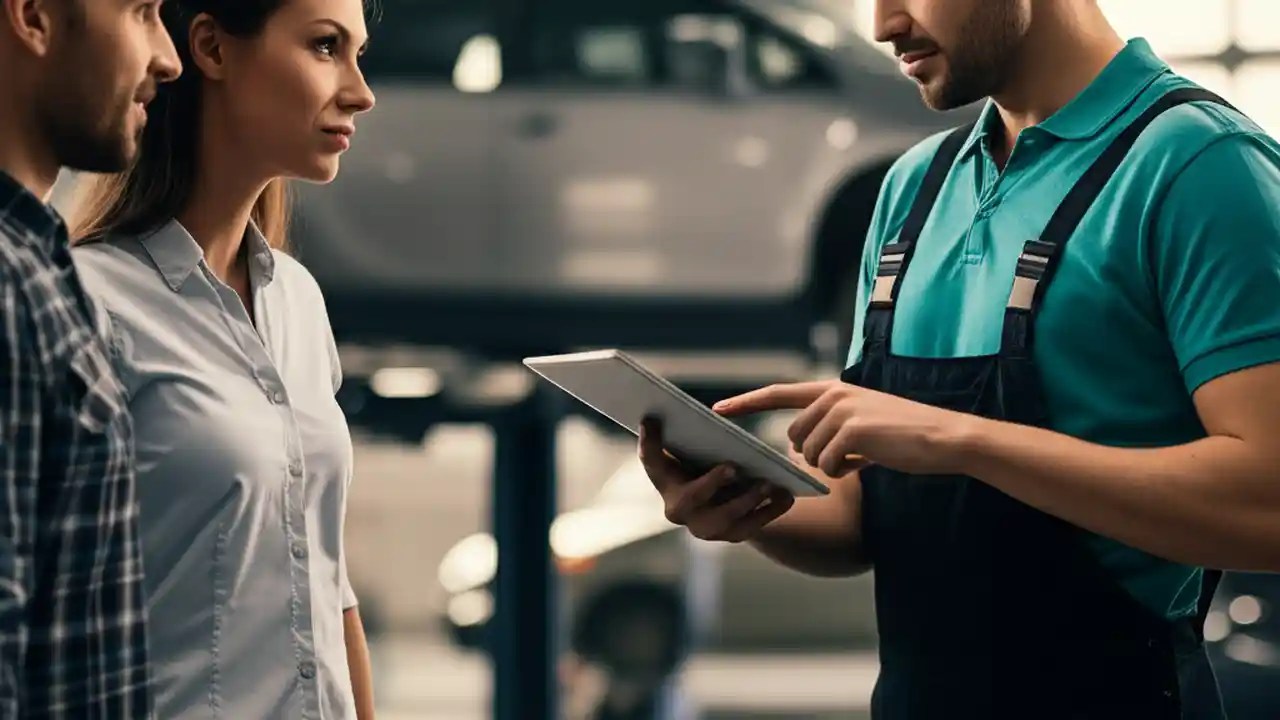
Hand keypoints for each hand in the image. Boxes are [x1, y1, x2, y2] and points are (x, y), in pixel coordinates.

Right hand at [638, 418, 794, 542]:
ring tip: (768, 484)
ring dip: (747, 500)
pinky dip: (771, 510)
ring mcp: (704, 526)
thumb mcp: (690, 447)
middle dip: (711, 484)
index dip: (649, 441)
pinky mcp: (732, 535)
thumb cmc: (702, 462)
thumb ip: (679, 433)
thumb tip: (658, 413)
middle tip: (732, 468)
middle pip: (690, 499)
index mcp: (665, 479)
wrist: (725, 499)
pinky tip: (786, 495)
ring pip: (724, 518)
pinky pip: (752, 526)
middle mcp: (678, 508)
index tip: (652, 418)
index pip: (650, 459)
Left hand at [713, 380, 973, 476]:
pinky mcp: (852, 430)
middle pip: (795, 435)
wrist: (942, 437)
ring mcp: (841, 410)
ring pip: (810, 453)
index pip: (778, 393)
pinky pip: (828, 464)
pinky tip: (868, 461)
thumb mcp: (862, 424)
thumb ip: (830, 430)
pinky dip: (845, 471)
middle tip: (850, 455)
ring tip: (864, 455)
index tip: (717, 409)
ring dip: (832, 464)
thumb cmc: (904, 436)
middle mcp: (832, 394)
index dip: (746, 402)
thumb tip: (803, 454)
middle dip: (814, 453)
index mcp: (832, 389)